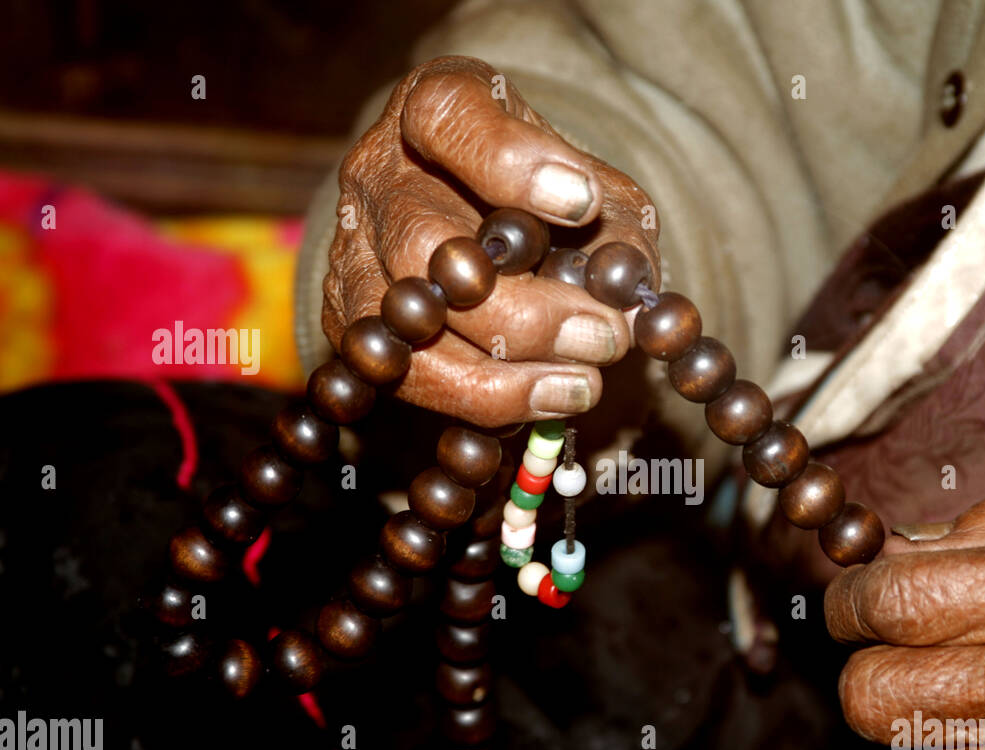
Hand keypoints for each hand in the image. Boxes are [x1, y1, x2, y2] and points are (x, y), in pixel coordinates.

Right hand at [325, 56, 658, 427]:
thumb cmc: (546, 196)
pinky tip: (541, 401)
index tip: (582, 201)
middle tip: (603, 338)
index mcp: (435, 107)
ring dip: (502, 375)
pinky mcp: (350, 323)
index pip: (450, 117)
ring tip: (581, 386)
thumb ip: (618, 229)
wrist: (485, 225)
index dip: (511, 163)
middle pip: (424, 245)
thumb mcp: (597, 187)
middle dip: (524, 311)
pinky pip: (405, 378)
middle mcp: (378, 175)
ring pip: (409, 327)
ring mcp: (353, 251)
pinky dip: (480, 402)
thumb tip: (628, 296)